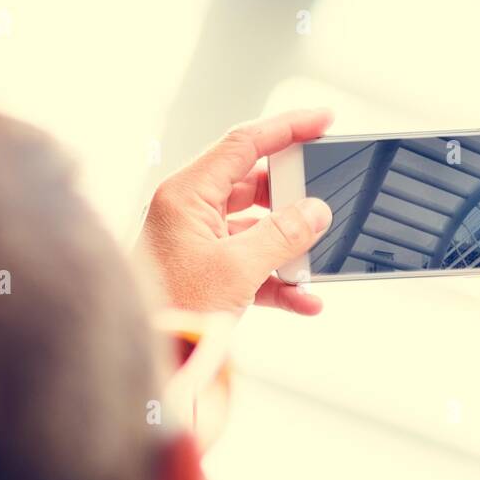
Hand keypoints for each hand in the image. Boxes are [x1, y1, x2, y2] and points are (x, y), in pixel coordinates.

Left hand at [138, 109, 333, 316]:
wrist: (152, 359)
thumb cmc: (175, 310)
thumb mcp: (237, 270)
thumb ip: (283, 236)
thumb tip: (317, 211)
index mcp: (187, 195)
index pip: (243, 144)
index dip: (287, 128)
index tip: (324, 120)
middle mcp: (189, 211)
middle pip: (252, 185)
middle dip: (293, 196)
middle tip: (326, 197)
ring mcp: (197, 243)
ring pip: (255, 228)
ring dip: (288, 247)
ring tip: (318, 256)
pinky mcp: (206, 274)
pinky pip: (250, 266)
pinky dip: (277, 281)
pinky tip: (305, 300)